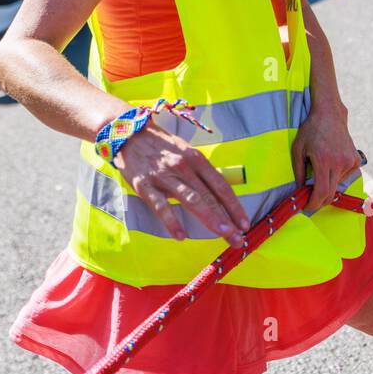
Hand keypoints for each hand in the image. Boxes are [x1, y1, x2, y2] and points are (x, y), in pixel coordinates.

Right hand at [113, 124, 249, 243]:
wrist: (127, 134)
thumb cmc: (160, 146)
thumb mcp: (185, 152)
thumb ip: (200, 172)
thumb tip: (219, 195)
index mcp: (196, 159)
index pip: (221, 186)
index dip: (234, 206)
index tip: (244, 224)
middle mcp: (183, 166)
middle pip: (210, 196)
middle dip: (227, 219)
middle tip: (238, 239)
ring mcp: (164, 176)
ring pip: (191, 200)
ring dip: (209, 218)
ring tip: (223, 234)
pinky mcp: (144, 184)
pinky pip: (160, 205)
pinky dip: (171, 221)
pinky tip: (181, 236)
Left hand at [291, 104, 362, 213]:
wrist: (330, 115)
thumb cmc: (310, 130)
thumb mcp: (298, 149)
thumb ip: (298, 172)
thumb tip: (299, 190)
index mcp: (324, 160)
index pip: (321, 192)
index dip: (313, 203)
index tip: (306, 207)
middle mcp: (340, 163)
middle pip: (330, 193)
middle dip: (319, 200)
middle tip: (309, 200)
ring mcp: (350, 162)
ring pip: (337, 185)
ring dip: (327, 184)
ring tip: (320, 168)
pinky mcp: (356, 161)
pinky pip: (344, 177)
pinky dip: (336, 176)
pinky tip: (331, 162)